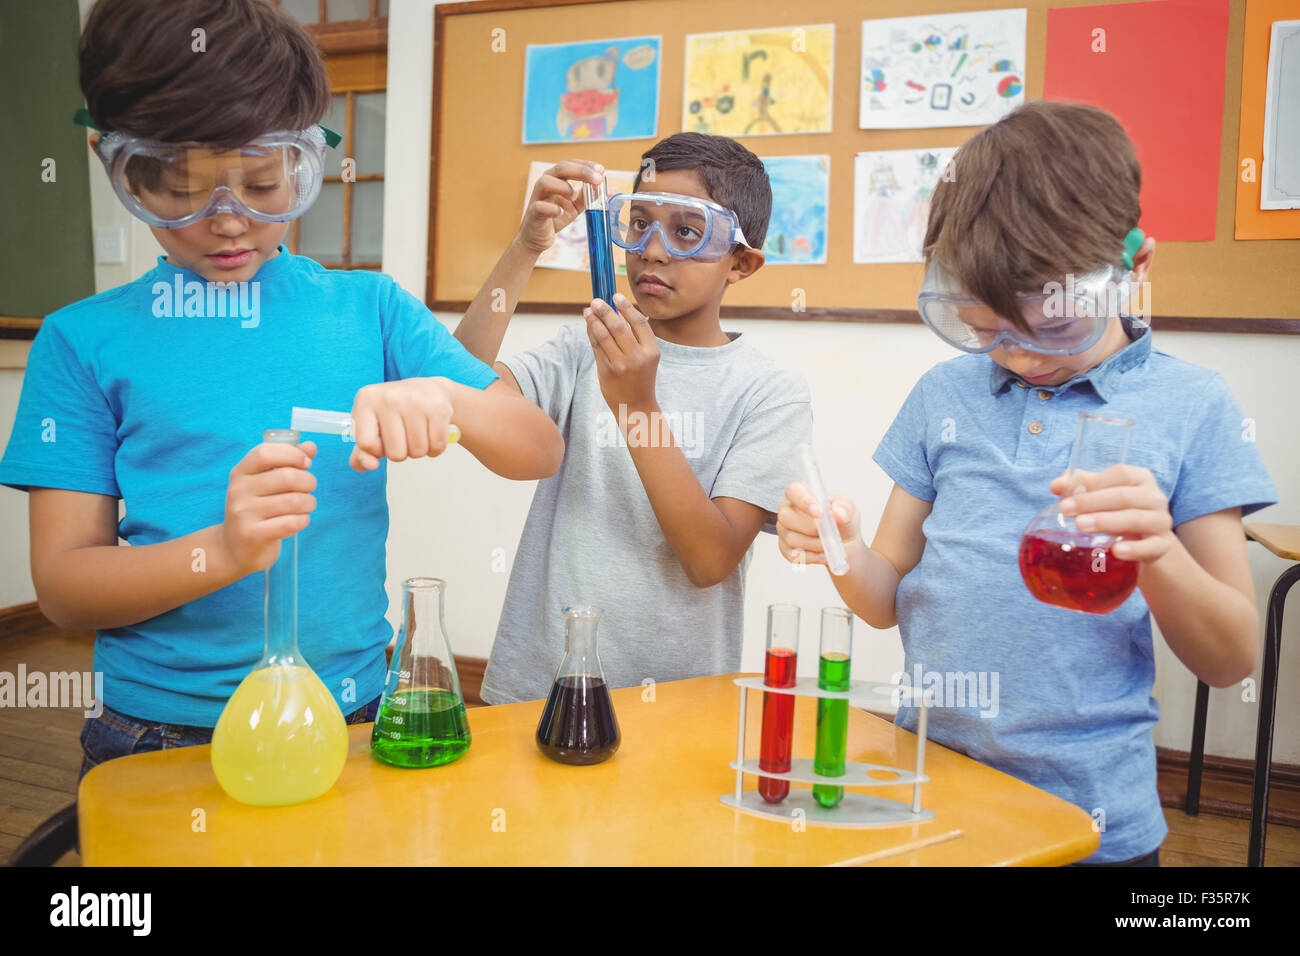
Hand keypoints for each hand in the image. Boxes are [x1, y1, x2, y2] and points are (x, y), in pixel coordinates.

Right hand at [221, 439, 317, 573]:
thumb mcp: (266, 483)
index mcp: (240, 472)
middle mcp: (238, 490)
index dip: (292, 454)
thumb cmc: (257, 509)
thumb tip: (310, 447)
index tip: (306, 463)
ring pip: (294, 501)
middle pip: (287, 476)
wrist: (234, 548)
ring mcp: (243, 513)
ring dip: (309, 503)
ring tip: (305, 506)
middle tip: (308, 489)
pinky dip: (303, 520)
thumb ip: (288, 461)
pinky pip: (292, 522)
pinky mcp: (253, 535)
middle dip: (309, 482)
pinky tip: (298, 520)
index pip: (265, 452)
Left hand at [349, 377, 454, 471]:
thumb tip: (370, 465)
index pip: (366, 443)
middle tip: (404, 436)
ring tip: (418, 434)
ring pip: (418, 451)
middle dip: (402, 453)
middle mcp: (389, 397)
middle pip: (395, 453)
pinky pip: (437, 445)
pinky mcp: (438, 408)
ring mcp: (414, 401)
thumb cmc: (397, 411)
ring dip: (420, 450)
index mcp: (366, 400)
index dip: (377, 450)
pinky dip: (435, 448)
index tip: (382, 440)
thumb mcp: (373, 426)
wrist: (429, 390)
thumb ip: (363, 451)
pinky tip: (431, 435)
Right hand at [516, 160, 604, 254]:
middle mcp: (545, 184)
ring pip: (545, 182)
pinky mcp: (534, 213)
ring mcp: (537, 197)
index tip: (601, 170)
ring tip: (574, 196)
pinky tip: (561, 212)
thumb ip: (586, 195)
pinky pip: (540, 207)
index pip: (571, 164)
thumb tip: (603, 188)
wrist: (537, 237)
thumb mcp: (575, 204)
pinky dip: (552, 209)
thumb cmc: (555, 217)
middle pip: (561, 168)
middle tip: (597, 179)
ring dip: (563, 187)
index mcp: (556, 178)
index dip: (586, 165)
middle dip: (581, 171)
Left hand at [585, 293, 659, 413]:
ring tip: (588, 311)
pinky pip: (596, 347)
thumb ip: (635, 337)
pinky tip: (589, 325)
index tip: (615, 296)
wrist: (635, 406)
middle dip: (604, 310)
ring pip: (603, 335)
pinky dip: (591, 333)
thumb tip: (617, 311)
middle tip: (596, 301)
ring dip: (593, 320)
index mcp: (652, 351)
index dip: (626, 307)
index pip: (638, 322)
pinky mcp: (606, 371)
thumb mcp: (647, 357)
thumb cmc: (641, 378)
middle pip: (618, 326)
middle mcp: (637, 357)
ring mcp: (620, 365)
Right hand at [776, 481, 860, 566]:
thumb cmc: (842, 519)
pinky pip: (792, 555)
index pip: (793, 491)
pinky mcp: (786, 548)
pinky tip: (823, 556)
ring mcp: (784, 530)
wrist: (844, 541)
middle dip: (809, 528)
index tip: (819, 512)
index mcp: (801, 493)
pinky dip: (811, 557)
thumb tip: (838, 513)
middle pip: (786, 517)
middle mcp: (788, 510)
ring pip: (791, 539)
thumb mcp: (848, 508)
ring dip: (814, 545)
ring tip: (831, 546)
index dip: (803, 501)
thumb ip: (845, 508)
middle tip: (829, 534)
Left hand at [1052, 464, 1174, 563]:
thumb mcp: (1100, 494)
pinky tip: (1115, 551)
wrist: (1145, 542)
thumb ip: (1078, 485)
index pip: (1120, 474)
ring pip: (1136, 519)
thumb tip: (1056, 486)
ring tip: (1081, 526)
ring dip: (1107, 522)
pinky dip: (1134, 549)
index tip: (1066, 494)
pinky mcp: (1162, 545)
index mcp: (1140, 478)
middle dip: (1093, 502)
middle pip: (1124, 496)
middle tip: (1066, 511)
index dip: (1093, 482)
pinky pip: (1151, 547)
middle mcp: (1154, 497)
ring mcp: (1161, 522)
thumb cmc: (1116, 511)